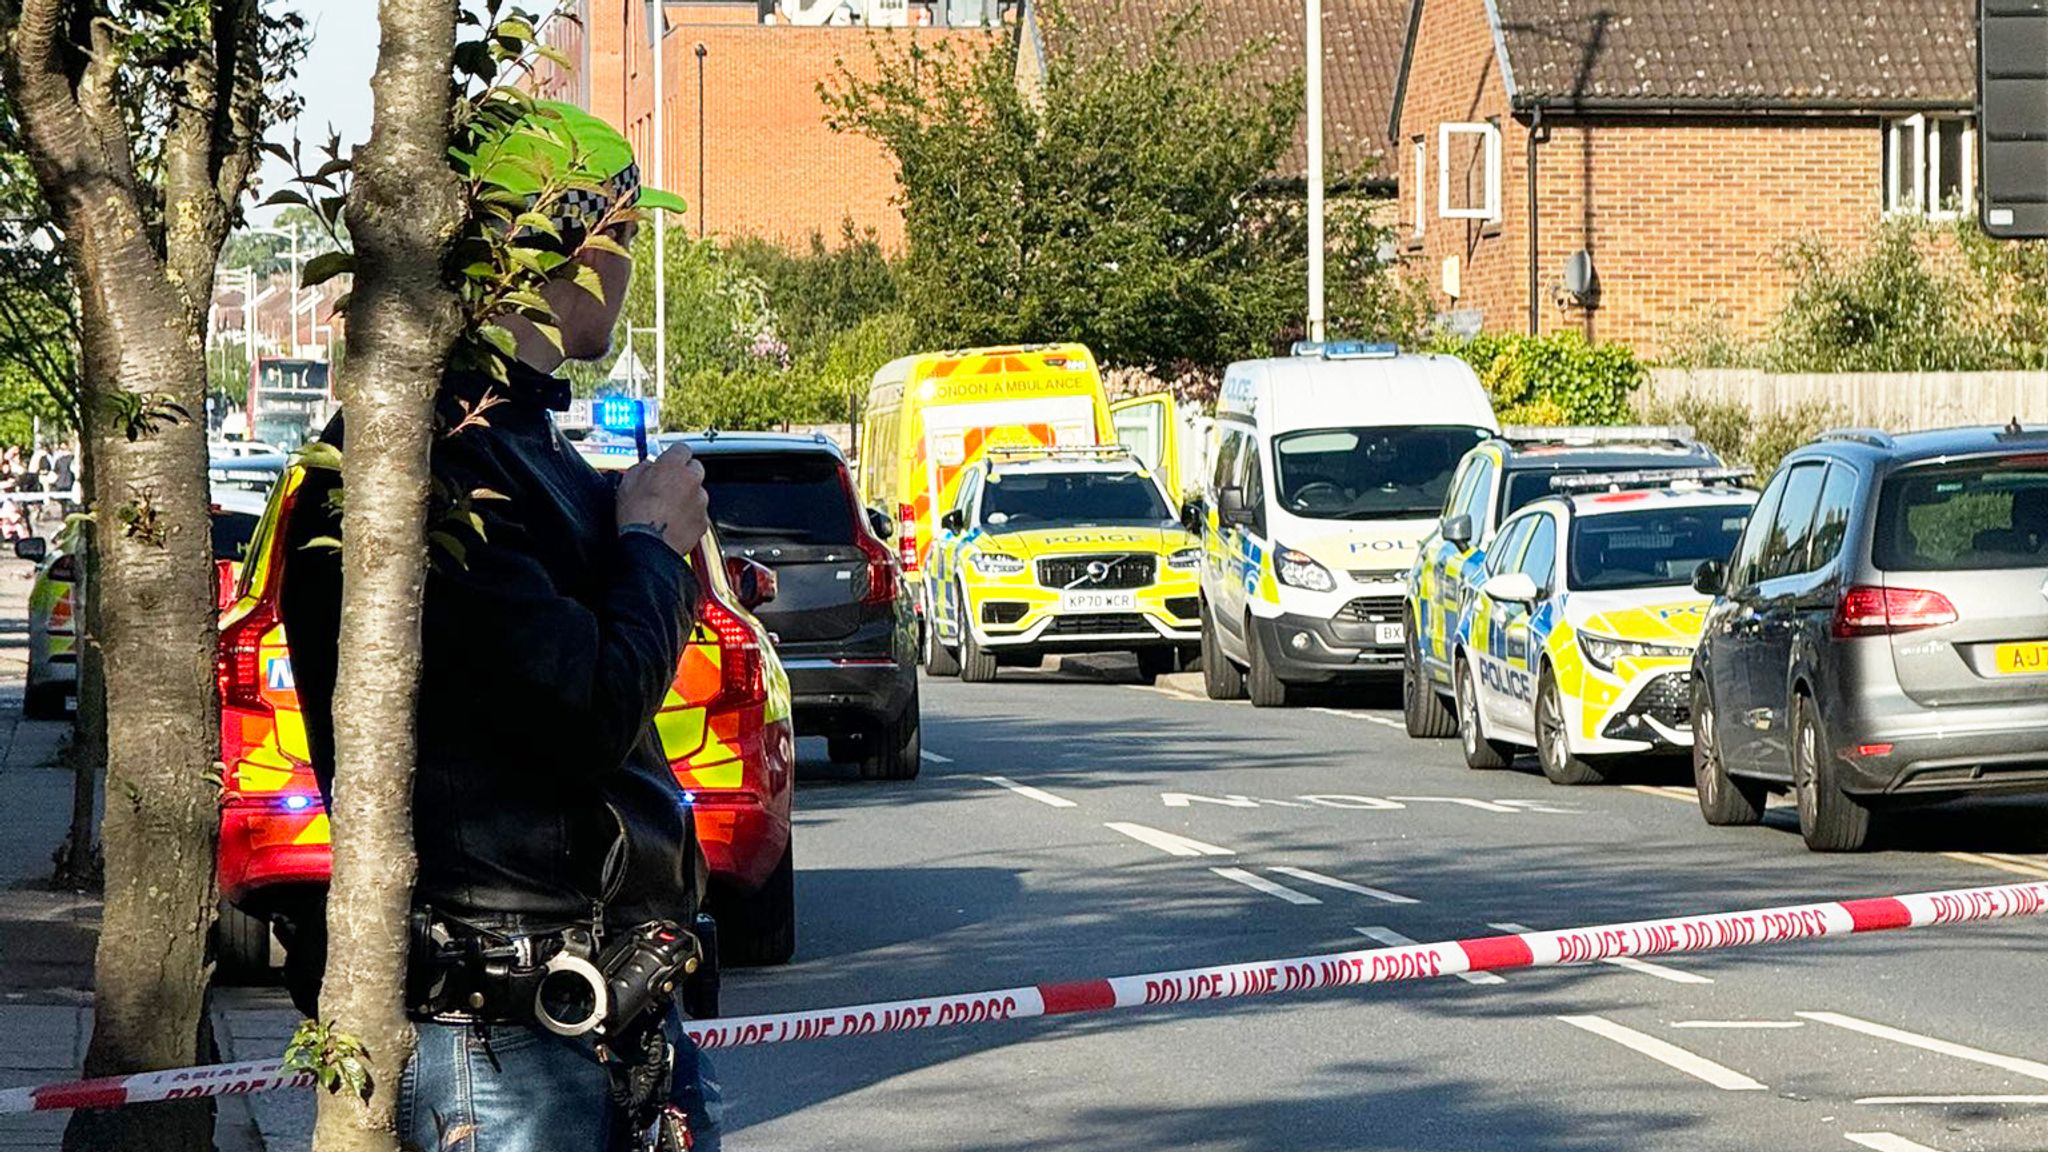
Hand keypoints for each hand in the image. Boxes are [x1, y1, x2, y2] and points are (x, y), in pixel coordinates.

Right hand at [616, 443, 709, 557]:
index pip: (681, 448)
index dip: (673, 456)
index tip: (668, 462)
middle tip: (667, 486)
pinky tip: (673, 523)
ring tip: (667, 510)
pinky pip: (698, 513)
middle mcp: (692, 480)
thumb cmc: (636, 515)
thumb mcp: (628, 481)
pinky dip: (689, 516)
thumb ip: (643, 467)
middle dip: (683, 474)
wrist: (649, 545)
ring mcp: (700, 501)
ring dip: (686, 496)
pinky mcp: (703, 521)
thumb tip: (648, 466)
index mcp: (673, 465)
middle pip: (694, 468)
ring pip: (697, 492)